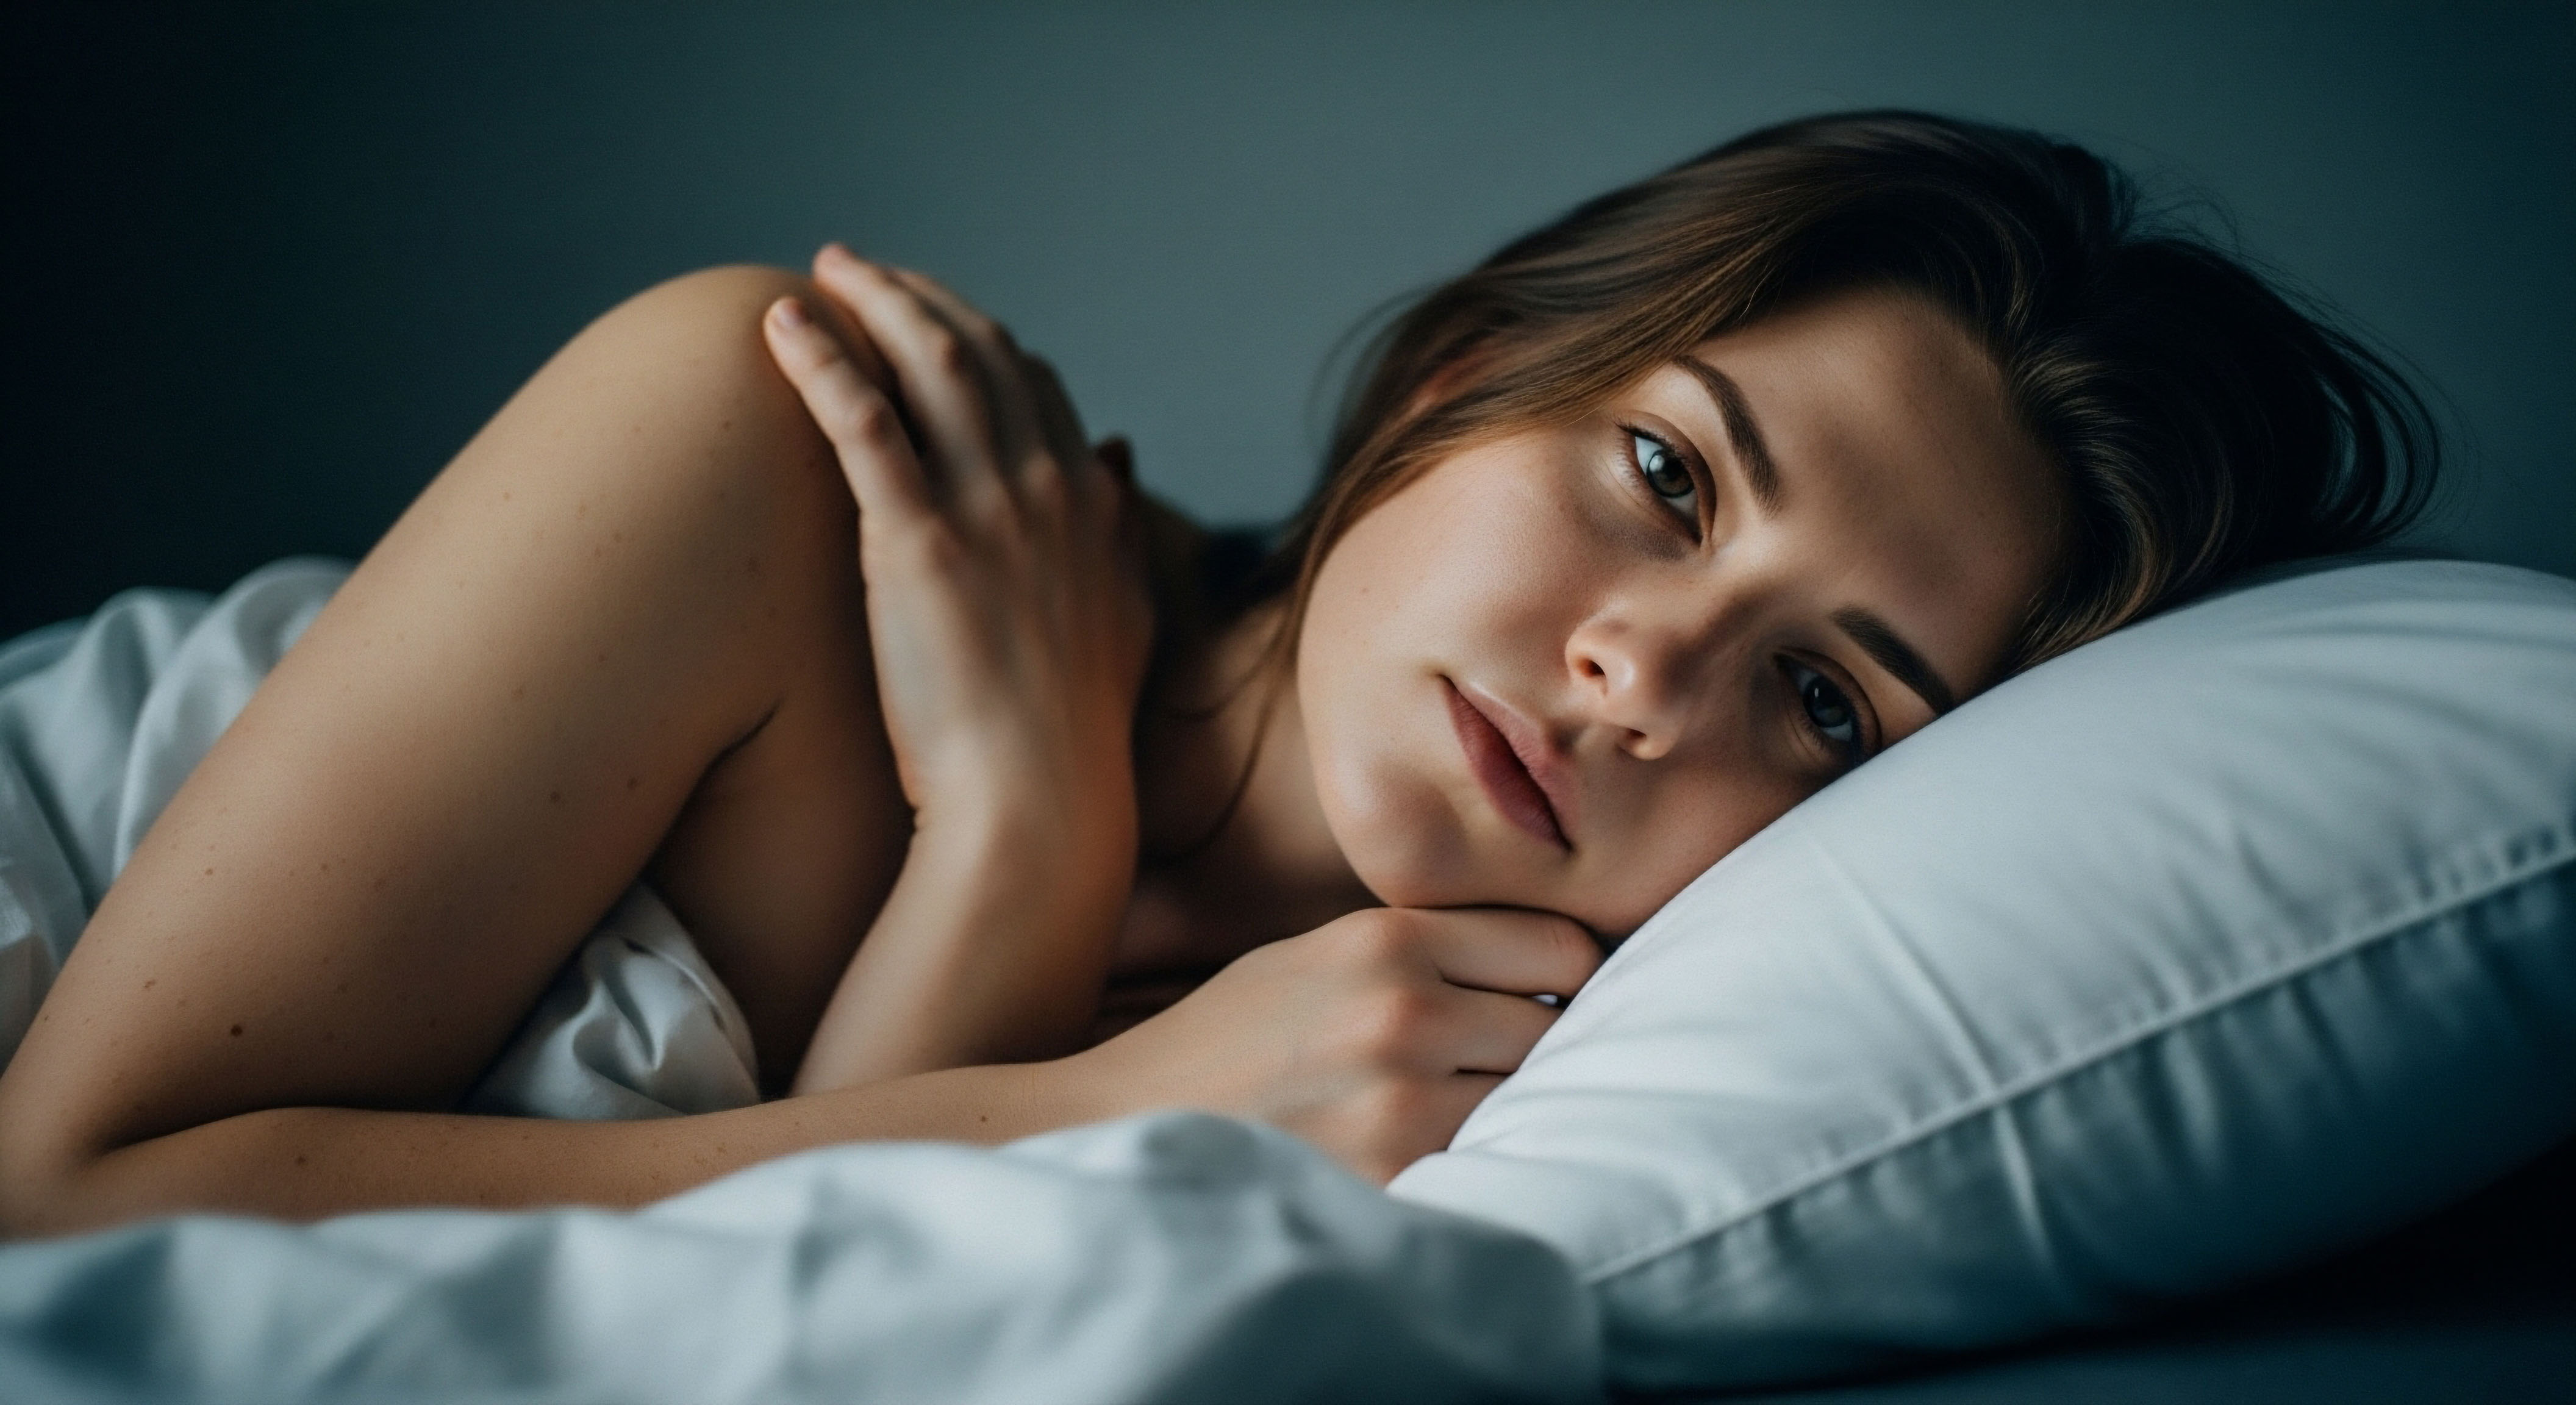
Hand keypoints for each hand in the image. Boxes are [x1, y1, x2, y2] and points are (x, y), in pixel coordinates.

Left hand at [762, 245, 1151, 846]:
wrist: (1037, 805)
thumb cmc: (1071, 733)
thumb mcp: (1124, 616)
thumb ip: (1119, 526)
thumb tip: (1117, 451)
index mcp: (1091, 504)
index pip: (1037, 382)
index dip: (980, 336)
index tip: (930, 319)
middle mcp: (1046, 488)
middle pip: (981, 351)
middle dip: (919, 296)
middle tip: (860, 269)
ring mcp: (986, 510)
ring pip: (929, 363)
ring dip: (875, 301)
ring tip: (825, 274)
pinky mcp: (917, 543)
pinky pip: (864, 421)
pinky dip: (823, 360)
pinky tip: (782, 326)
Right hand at [1064, 907, 1603, 1182]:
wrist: (1126, 1122)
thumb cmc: (1233, 1038)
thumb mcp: (1321, 953)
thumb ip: (1428, 949)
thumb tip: (1552, 970)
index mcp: (1389, 939)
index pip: (1562, 949)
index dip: (1564, 978)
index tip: (1544, 999)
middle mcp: (1404, 1010)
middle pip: (1556, 1027)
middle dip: (1532, 1046)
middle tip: (1485, 1062)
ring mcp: (1399, 1100)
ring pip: (1528, 1100)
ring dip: (1503, 1107)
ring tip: (1443, 1107)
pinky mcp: (1390, 1177)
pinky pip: (1481, 1161)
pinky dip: (1468, 1158)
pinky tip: (1415, 1148)